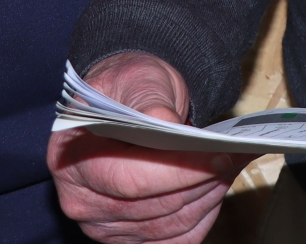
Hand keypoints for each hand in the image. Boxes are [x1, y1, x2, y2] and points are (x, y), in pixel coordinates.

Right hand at [47, 52, 249, 242]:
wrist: (124, 102)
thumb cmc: (127, 88)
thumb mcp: (137, 77)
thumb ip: (149, 98)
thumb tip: (167, 123)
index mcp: (71, 155)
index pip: (130, 179)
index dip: (178, 171)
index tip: (218, 154)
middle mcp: (80, 199)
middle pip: (154, 206)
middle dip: (201, 181)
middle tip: (235, 155)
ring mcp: (102, 224)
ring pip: (169, 225)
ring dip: (206, 197)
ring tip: (229, 165)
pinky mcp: (127, 238)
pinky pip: (174, 240)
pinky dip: (201, 215)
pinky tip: (214, 187)